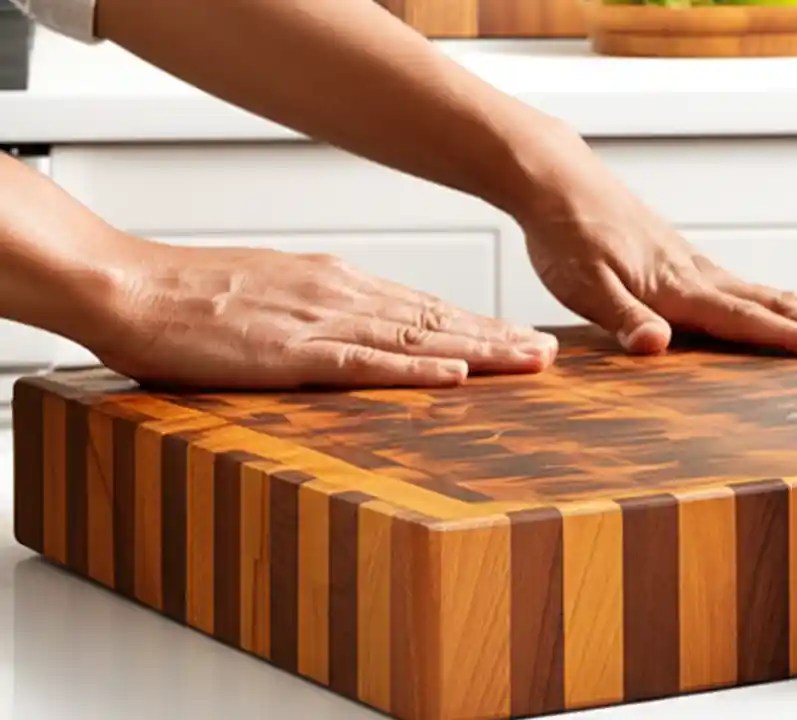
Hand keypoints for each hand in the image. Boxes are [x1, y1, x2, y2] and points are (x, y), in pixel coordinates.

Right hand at [82, 237, 557, 388]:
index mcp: (335, 283)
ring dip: (477, 352)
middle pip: (435, 321)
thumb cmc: (189, 296)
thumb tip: (355, 333)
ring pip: (416, 339)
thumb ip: (317, 315)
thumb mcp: (271, 295)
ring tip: (527, 363)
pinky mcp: (289, 352)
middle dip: (496, 338)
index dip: (476, 325)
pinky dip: (413, 369)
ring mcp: (318, 322)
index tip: (517, 338)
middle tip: (547, 353)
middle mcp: (340, 295)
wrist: (127, 284)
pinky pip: (363, 363)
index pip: (422, 308)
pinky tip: (453, 376)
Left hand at [519, 133, 796, 356]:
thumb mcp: (581, 284)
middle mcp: (709, 277)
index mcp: (683, 287)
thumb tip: (655, 346)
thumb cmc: (566, 236)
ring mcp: (710, 271)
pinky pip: (769, 292)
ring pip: (789, 297)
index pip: (748, 318)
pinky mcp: (702, 270)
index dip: (793, 339)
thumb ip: (622, 317)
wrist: (562, 184)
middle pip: (790, 306)